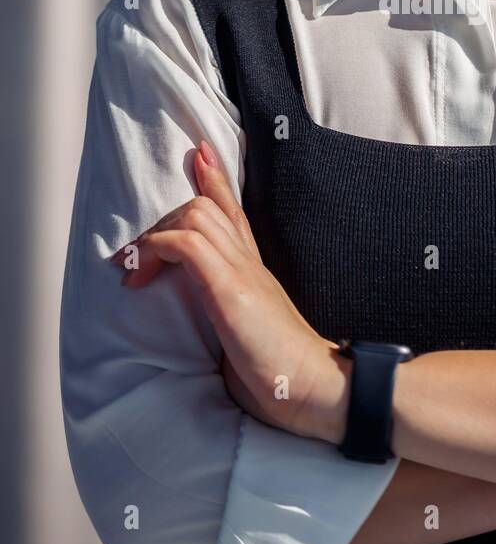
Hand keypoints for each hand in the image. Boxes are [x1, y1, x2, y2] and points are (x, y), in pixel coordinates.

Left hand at [110, 138, 338, 434]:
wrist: (315, 389)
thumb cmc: (281, 375)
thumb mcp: (248, 337)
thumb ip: (230, 320)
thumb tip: (207, 328)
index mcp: (255, 274)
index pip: (235, 214)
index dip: (216, 182)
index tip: (201, 154)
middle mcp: (251, 264)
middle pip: (210, 206)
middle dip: (168, 211)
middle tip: (132, 251)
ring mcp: (243, 272)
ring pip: (196, 215)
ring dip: (155, 233)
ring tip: (133, 268)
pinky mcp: (231, 288)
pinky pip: (188, 244)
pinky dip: (159, 247)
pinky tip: (143, 272)